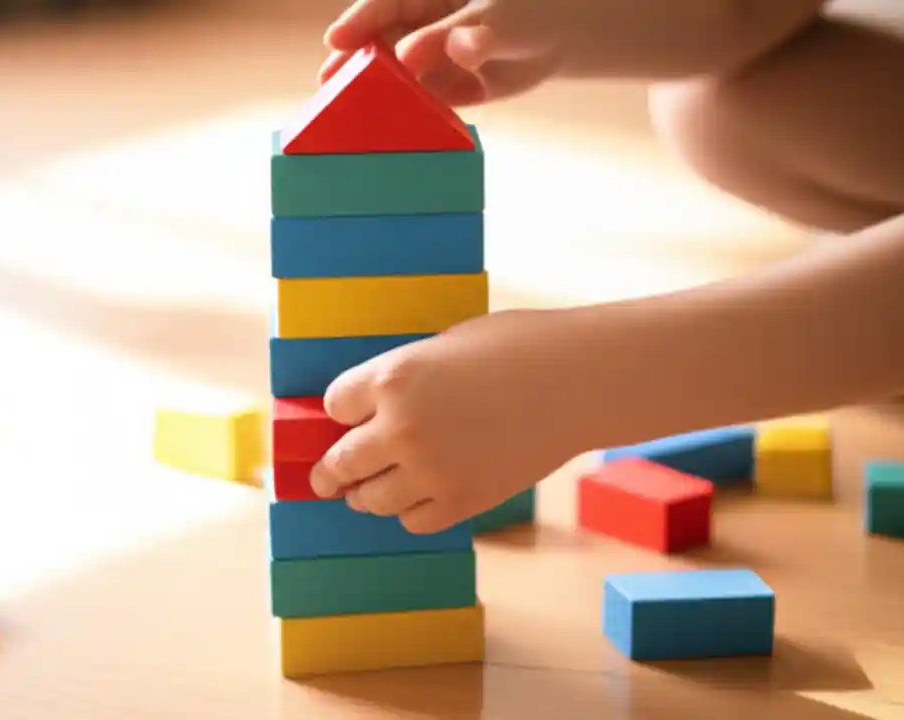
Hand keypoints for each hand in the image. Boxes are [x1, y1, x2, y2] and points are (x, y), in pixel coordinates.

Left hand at [308, 309, 582, 532]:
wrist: (579, 380)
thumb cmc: (518, 347)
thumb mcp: (443, 345)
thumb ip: (405, 379)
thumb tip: (374, 409)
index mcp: (393, 377)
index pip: (335, 405)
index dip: (342, 410)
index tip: (346, 416)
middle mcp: (402, 427)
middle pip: (342, 460)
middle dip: (330, 470)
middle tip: (325, 479)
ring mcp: (430, 469)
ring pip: (371, 499)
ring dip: (366, 495)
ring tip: (364, 494)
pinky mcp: (462, 500)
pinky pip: (413, 520)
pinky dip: (409, 511)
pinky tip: (416, 499)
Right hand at [318, 0, 560, 106]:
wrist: (562, 38)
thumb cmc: (529, 12)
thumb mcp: (498, 20)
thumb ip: (461, 36)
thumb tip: (411, 55)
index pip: (388, 3)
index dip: (359, 20)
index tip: (336, 40)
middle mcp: (423, 24)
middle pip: (380, 41)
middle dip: (355, 61)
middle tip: (328, 84)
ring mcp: (430, 57)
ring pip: (395, 74)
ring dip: (376, 93)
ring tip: (350, 115)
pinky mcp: (443, 87)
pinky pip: (420, 102)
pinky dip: (407, 115)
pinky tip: (390, 131)